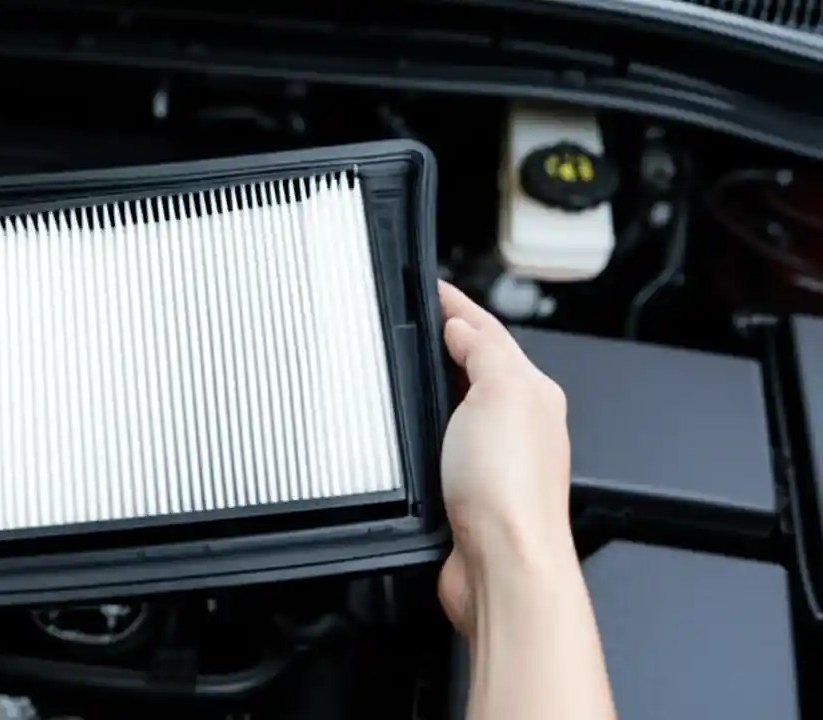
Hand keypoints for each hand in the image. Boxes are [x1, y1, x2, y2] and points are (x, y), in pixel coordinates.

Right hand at [435, 281, 574, 635]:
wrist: (504, 565)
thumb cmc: (510, 490)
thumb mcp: (500, 392)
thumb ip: (484, 351)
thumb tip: (463, 327)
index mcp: (533, 392)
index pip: (491, 334)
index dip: (459, 307)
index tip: (434, 287)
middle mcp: (520, 425)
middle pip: (481, 368)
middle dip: (451, 342)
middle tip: (421, 319)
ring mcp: (495, 461)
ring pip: (463, 408)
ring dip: (440, 387)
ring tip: (415, 366)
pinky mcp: (469, 493)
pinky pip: (446, 447)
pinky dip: (428, 432)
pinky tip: (413, 433)